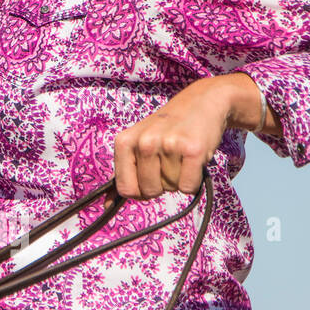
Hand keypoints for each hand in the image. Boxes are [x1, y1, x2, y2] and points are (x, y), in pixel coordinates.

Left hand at [110, 77, 239, 200]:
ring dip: (179, 177)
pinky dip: (194, 180)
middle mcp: (144, 142)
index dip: (141, 189)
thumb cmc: (167, 128)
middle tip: (169, 159)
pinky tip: (194, 157)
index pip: (126, 189)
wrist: (203, 102)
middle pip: (149, 191)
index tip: (151, 174)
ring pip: (171, 188)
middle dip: (162, 183)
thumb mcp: (138, 142)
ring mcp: (168, 144)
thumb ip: (124, 173)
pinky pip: (188, 187)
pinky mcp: (193, 150)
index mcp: (125, 141)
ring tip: (181, 154)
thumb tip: (107, 207)